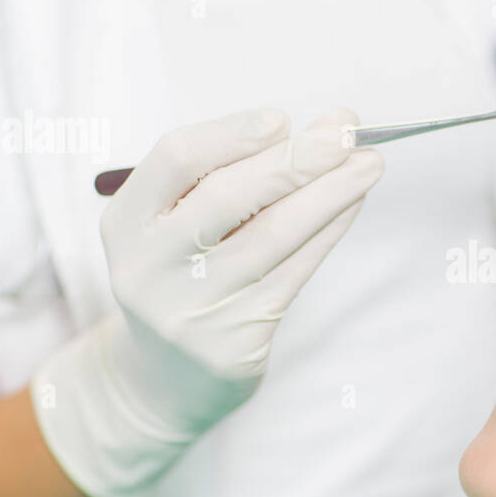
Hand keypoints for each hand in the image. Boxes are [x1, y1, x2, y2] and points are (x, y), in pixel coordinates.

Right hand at [33, 107, 382, 496]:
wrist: (165, 377)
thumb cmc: (181, 278)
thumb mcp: (170, 229)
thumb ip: (218, 183)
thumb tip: (309, 136)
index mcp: (125, 223)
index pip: (175, 160)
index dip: (232, 134)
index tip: (281, 119)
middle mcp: (149, 267)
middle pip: (228, 196)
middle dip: (297, 157)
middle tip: (346, 130)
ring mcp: (192, 308)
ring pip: (273, 235)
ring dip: (330, 192)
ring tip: (369, 163)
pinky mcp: (235, 340)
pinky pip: (294, 272)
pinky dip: (329, 231)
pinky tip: (352, 204)